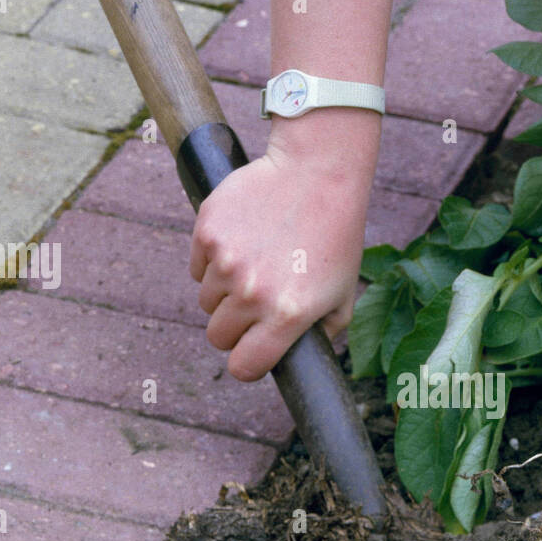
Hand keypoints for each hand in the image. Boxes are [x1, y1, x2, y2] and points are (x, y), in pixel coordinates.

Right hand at [189, 134, 372, 380]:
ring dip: (223, 292)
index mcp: (288, 315)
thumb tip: (300, 361)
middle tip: (254, 304)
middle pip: (218, 336)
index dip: (246, 363)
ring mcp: (226, 261)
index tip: (251, 352)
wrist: (317, 173)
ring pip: (206, 301)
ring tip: (254, 265)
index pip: (243, 366)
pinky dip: (212, 262)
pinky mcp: (208, 232)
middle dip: (233, 328)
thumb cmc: (336, 237)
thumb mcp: (344, 295)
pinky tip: (242, 242)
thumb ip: (323, 336)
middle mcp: (253, 292)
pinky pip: (197, 267)